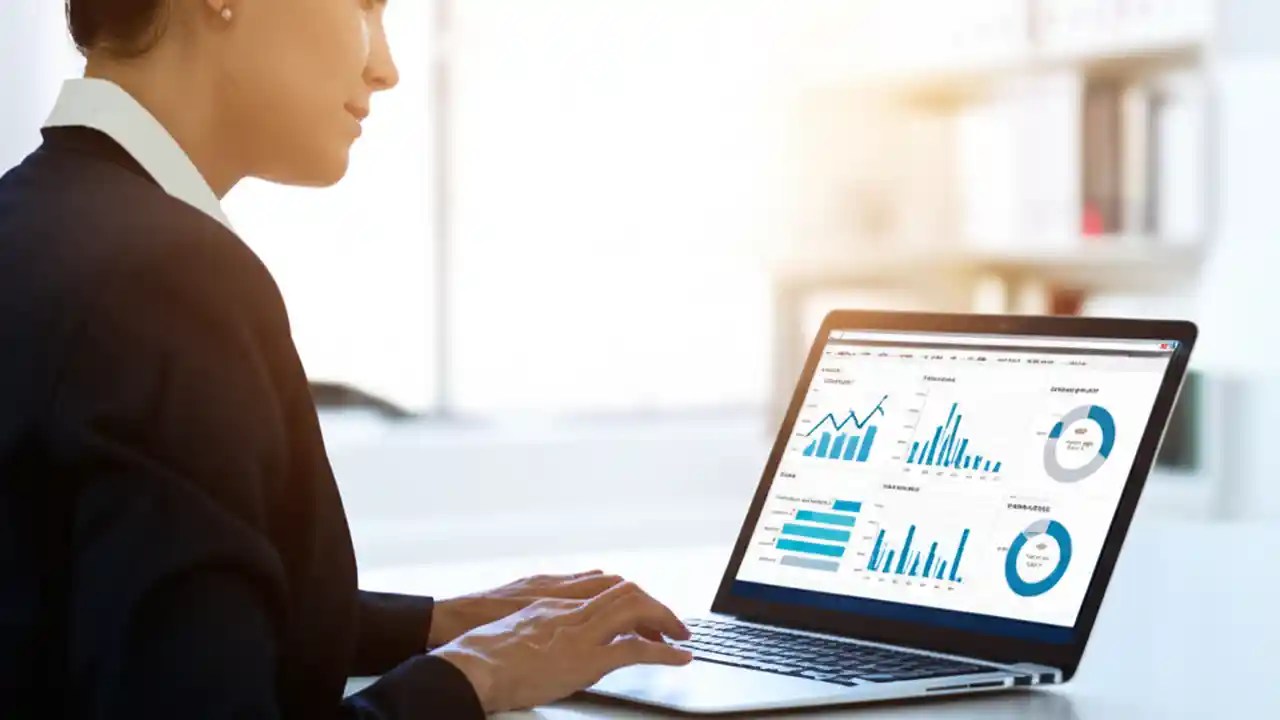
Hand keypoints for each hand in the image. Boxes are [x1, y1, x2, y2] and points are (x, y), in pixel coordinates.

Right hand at [433, 580, 693, 712]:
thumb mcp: (515, 628)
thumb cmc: (481, 654)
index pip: (605, 590)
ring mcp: (580, 632)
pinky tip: (679, 658)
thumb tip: (552, 631)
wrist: (471, 666)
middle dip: (653, 606)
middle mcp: (571, 610)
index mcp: (554, 603)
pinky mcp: (587, 658)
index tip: (643, 613)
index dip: (630, 600)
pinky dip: (664, 652)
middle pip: (626, 593)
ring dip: (664, 621)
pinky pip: (635, 649)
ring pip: (635, 610)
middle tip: (671, 623)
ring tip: (682, 636)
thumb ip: (540, 623)